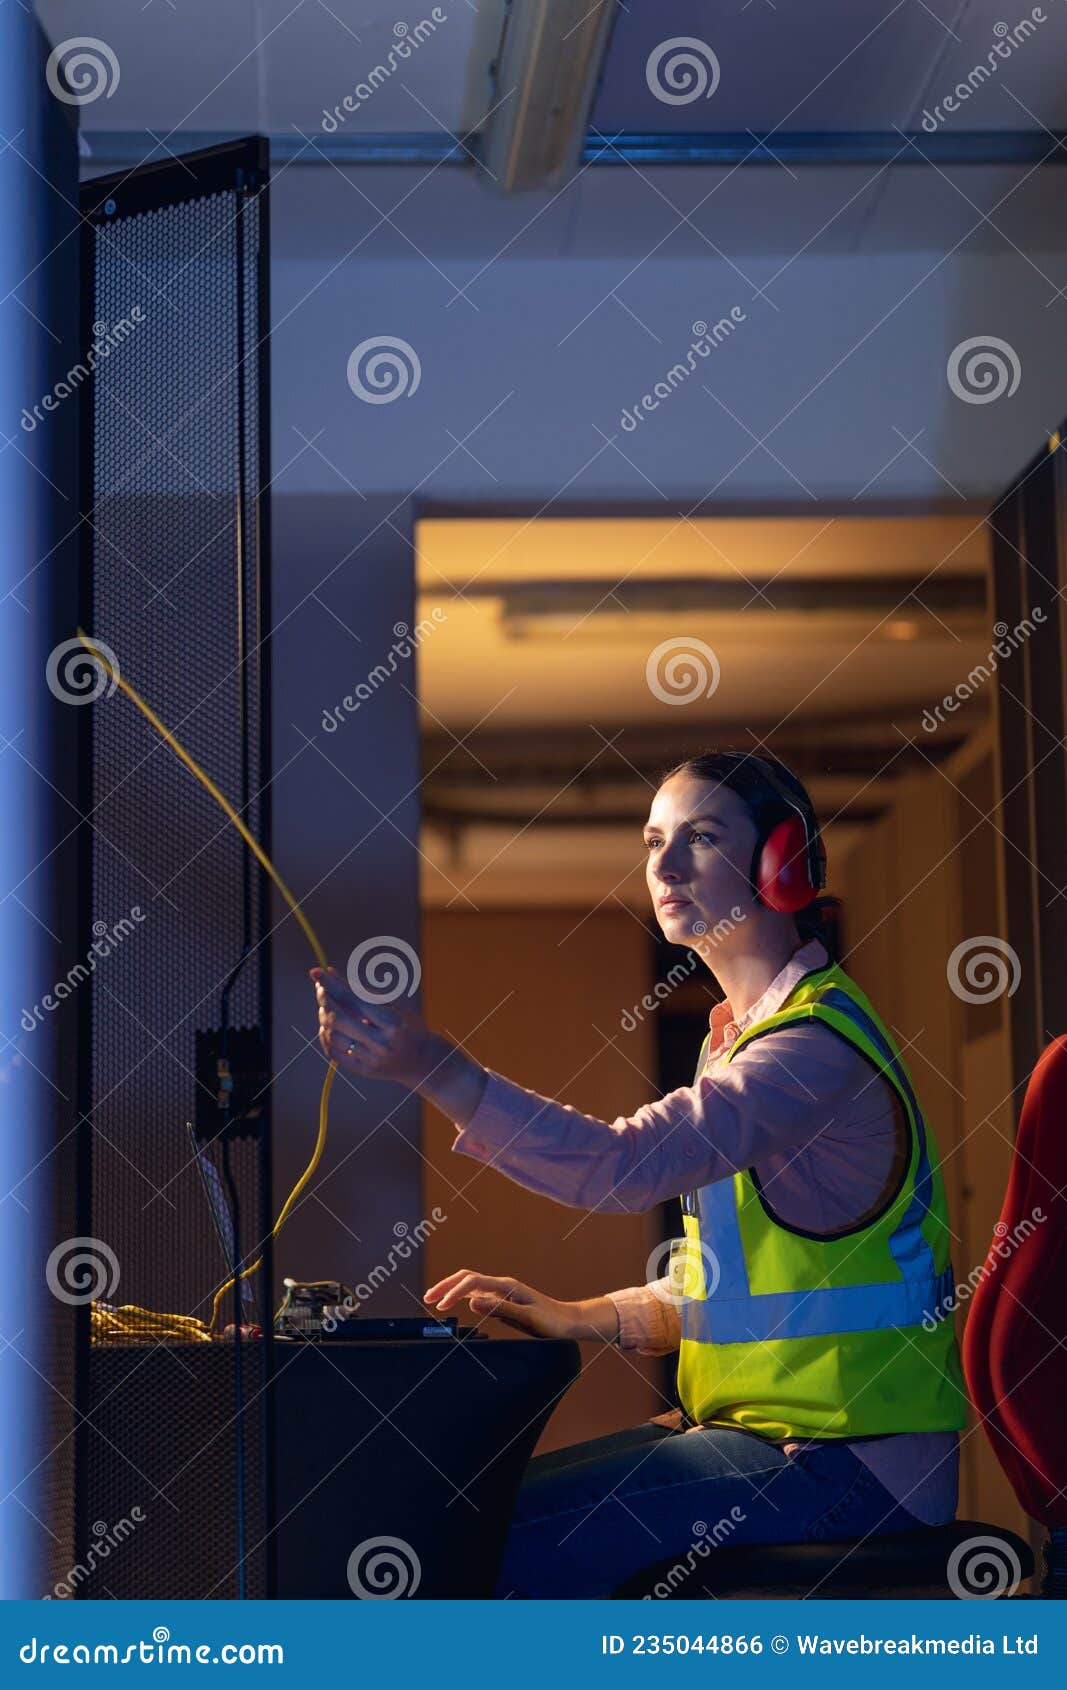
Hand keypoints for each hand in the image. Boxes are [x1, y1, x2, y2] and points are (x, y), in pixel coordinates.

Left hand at [310, 965, 433, 1086]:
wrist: (423, 1061)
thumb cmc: (408, 1026)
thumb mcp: (393, 1005)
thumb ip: (361, 991)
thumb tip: (330, 972)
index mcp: (392, 1022)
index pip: (354, 999)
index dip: (332, 984)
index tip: (316, 972)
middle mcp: (381, 1043)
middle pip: (339, 1019)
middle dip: (324, 1000)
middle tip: (320, 988)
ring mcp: (371, 1060)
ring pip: (333, 1036)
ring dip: (324, 1018)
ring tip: (327, 1008)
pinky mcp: (364, 1072)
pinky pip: (334, 1054)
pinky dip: (326, 1037)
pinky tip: (328, 1028)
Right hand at [424, 1270, 619, 1342]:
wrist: (568, 1321)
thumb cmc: (552, 1321)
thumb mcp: (527, 1318)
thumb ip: (500, 1308)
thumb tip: (471, 1301)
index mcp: (507, 1286)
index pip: (473, 1282)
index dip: (454, 1292)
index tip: (441, 1306)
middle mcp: (502, 1285)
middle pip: (467, 1277)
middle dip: (446, 1285)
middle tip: (427, 1298)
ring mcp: (502, 1291)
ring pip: (470, 1284)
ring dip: (451, 1289)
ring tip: (435, 1300)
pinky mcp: (503, 1299)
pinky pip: (477, 1293)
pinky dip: (461, 1296)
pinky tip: (455, 1303)